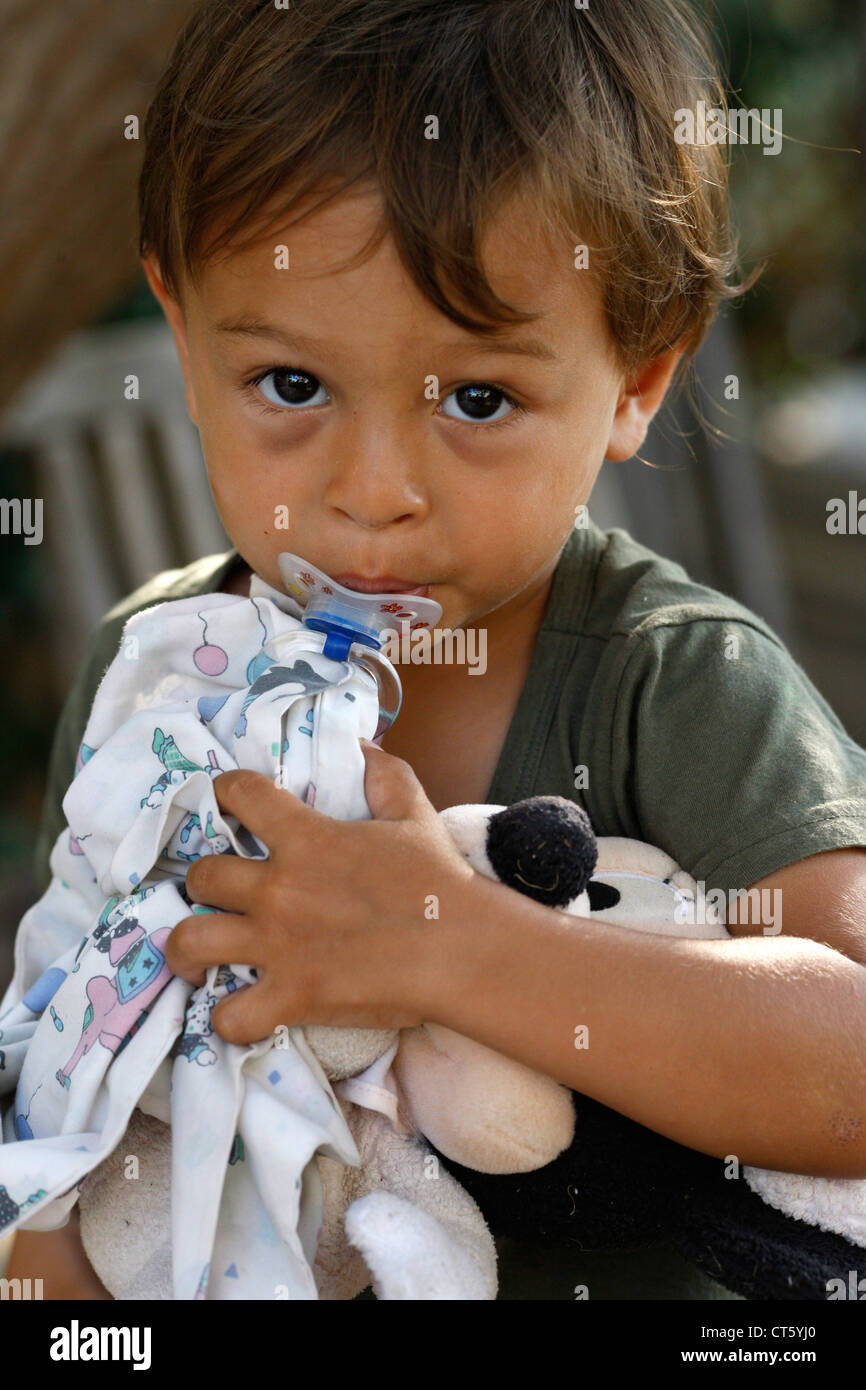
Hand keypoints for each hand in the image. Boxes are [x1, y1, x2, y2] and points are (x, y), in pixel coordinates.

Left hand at [165, 744, 476, 1043]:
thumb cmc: (439, 881)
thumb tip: (365, 745)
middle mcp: (279, 889)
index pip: (240, 794)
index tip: (228, 803)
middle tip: (219, 894)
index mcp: (306, 838)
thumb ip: (384, 776)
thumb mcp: (414, 814)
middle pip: (202, 875)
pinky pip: (232, 1017)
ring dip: (187, 948)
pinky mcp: (293, 995)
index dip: (226, 793)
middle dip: (203, 882)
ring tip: (198, 954)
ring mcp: (279, 945)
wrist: (462, 948)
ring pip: (190, 941)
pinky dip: (230, 1018)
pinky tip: (240, 1009)